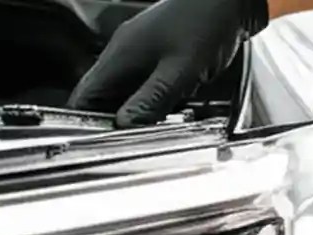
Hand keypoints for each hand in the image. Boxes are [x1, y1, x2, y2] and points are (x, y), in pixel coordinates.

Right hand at [68, 0, 268, 126]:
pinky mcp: (158, 54)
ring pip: (126, 94)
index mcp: (119, 56)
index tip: (102, 143)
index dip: (86, 123)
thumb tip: (123, 125)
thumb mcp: (179, 71)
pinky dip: (156, 99)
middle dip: (118, 121)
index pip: (83, 96)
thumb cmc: (205, 23)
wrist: (229, 0)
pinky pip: (146, 85)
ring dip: (140, 112)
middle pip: (103, 99)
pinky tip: (176, 103)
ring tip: (162, 120)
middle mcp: (123, 53)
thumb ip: (150, 100)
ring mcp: (140, 52)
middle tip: (139, 137)